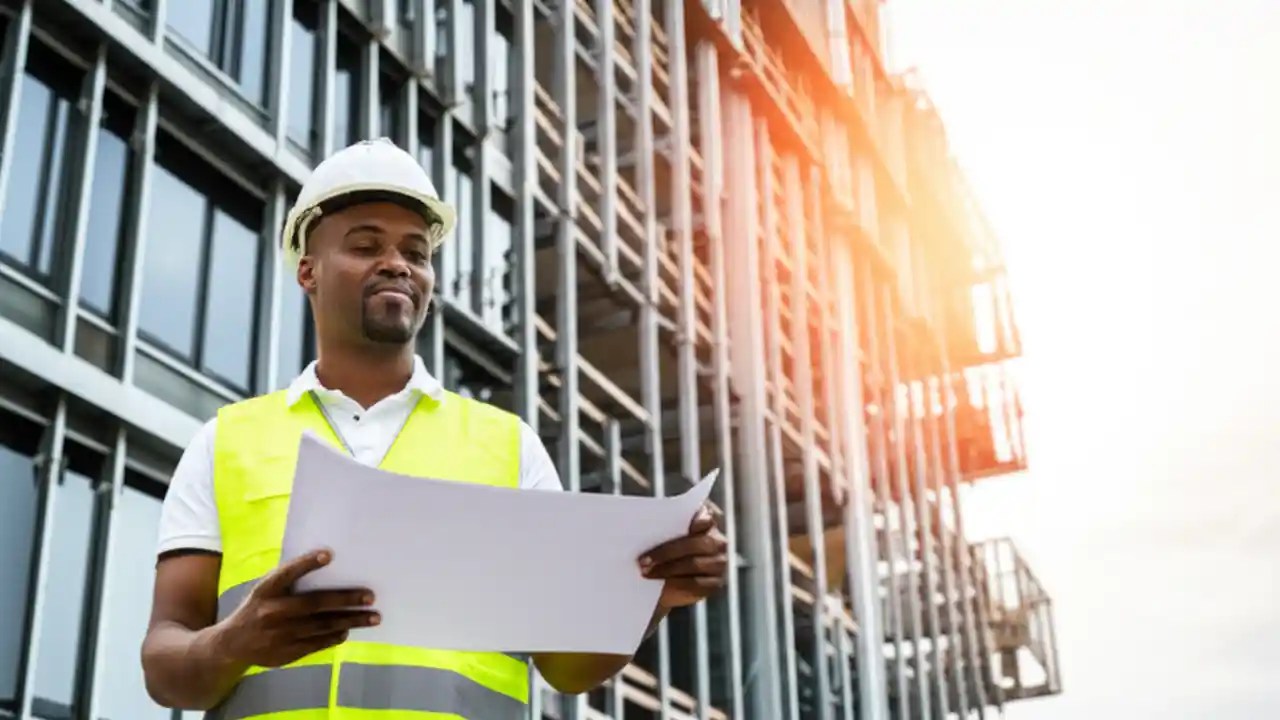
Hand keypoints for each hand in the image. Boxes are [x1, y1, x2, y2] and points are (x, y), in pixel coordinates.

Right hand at [212, 550, 378, 667]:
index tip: (329, 554)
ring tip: (373, 617)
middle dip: (346, 599)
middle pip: (315, 603)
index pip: (288, 574)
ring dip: (350, 621)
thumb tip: (327, 566)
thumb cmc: (257, 608)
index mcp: (266, 590)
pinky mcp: (285, 652)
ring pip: (322, 626)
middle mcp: (272, 611)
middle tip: (370, 596)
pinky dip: (334, 636)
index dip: (307, 563)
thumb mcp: (265, 590)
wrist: (231, 644)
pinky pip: (317, 643)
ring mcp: (280, 634)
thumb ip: (288, 581)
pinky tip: (348, 630)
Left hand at [639, 504, 728, 609]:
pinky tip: (659, 585)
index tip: (687, 525)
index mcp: (705, 519)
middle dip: (667, 552)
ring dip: (667, 569)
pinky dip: (676, 585)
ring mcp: (718, 563)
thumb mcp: (656, 532)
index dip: (698, 520)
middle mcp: (717, 540)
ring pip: (694, 564)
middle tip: (642, 560)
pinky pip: (696, 585)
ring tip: (645, 573)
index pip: (706, 517)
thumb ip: (656, 523)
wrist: (659, 578)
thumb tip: (633, 520)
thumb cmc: (657, 546)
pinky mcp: (714, 584)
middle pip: (696, 544)